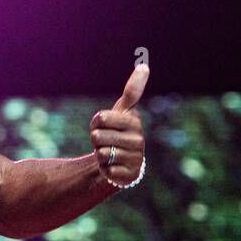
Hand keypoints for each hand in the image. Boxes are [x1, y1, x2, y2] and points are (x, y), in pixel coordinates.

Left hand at [91, 63, 147, 185]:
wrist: (121, 160)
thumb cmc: (119, 131)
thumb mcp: (122, 110)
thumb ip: (133, 90)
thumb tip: (145, 66)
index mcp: (134, 121)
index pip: (101, 117)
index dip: (97, 121)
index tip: (103, 122)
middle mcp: (138, 139)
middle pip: (97, 136)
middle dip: (96, 139)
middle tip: (106, 140)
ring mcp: (135, 158)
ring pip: (100, 153)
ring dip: (100, 154)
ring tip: (110, 152)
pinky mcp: (129, 174)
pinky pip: (105, 168)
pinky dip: (104, 168)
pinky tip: (113, 166)